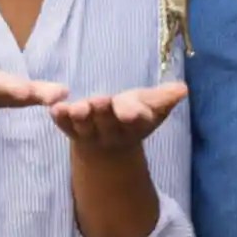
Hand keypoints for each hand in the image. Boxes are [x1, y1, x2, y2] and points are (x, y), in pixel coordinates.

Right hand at [0, 45, 68, 110]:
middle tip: (54, 96)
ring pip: (22, 98)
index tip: (23, 91)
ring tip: (63, 93)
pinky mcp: (7, 94)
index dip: (5, 89)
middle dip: (32, 95)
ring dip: (42, 96)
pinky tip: (63, 93)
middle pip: (11, 96)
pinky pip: (27, 96)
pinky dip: (43, 95)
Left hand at [49, 82, 187, 153]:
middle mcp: (112, 131)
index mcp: (134, 124)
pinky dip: (60, 118)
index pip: (136, 120)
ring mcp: (91, 133)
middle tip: (99, 100)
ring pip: (85, 127)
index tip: (130, 112)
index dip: (133, 115)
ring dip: (80, 117)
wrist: (109, 147)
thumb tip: (183, 89)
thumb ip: (164, 99)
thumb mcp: (151, 108)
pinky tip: (54, 109)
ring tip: (76, 108)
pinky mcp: (72, 131)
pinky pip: (65, 126)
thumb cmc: (133, 117)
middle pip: (108, 122)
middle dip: (103, 112)